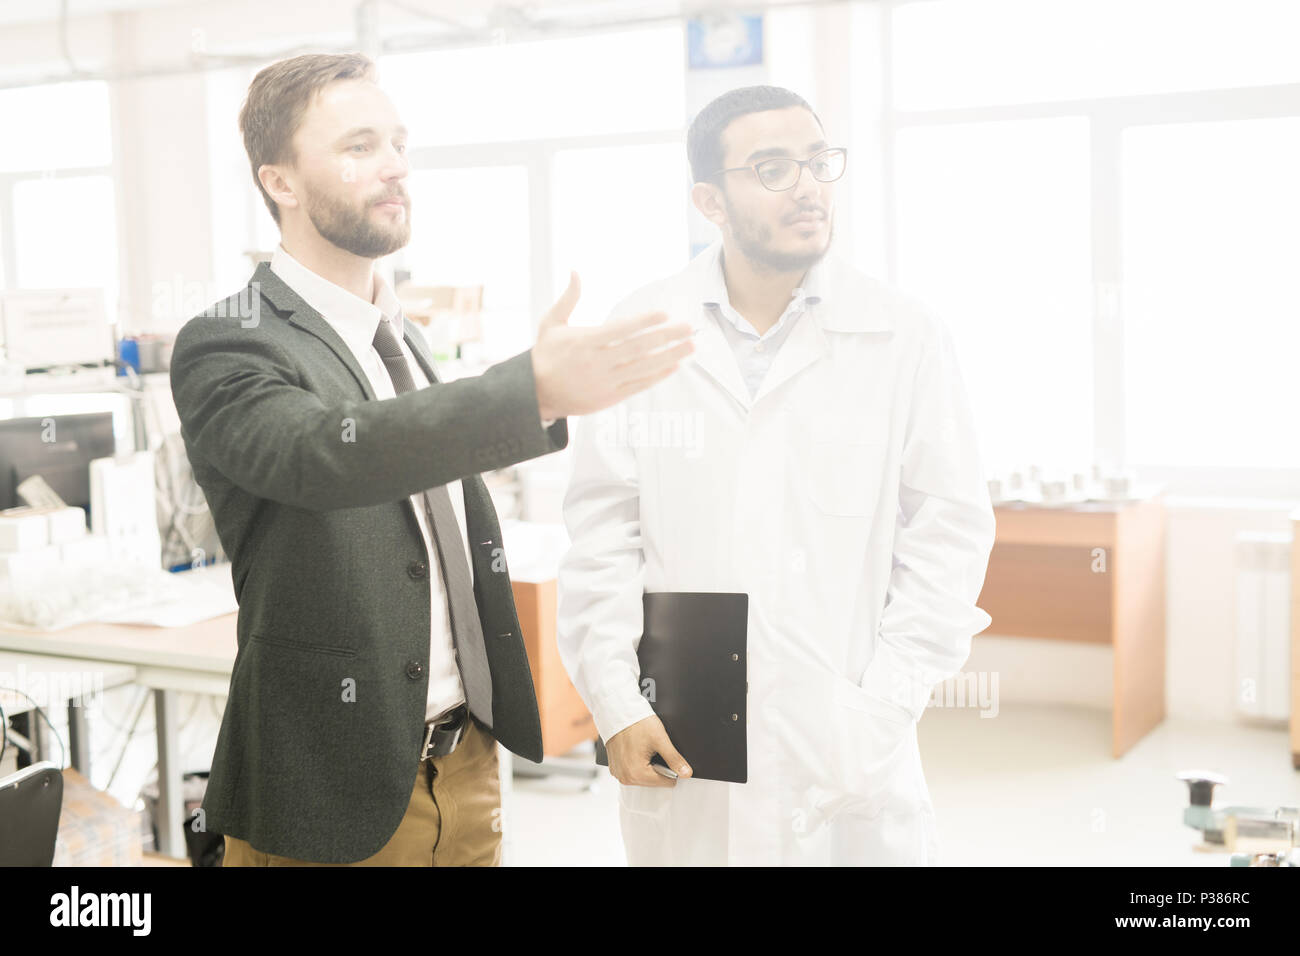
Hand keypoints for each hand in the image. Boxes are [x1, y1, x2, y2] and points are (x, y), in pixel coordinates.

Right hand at [530, 271, 695, 418]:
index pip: (620, 330)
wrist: (535, 394)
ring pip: (643, 368)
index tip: (663, 314)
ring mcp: (605, 382)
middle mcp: (596, 362)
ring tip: (690, 346)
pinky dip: (657, 376)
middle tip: (688, 327)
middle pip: (638, 348)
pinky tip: (674, 365)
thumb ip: (568, 298)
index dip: (643, 322)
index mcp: (584, 342)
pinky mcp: (609, 398)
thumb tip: (575, 271)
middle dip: (666, 337)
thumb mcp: (551, 324)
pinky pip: (638, 386)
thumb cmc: (545, 355)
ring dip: (669, 356)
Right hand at [605, 714, 691, 787]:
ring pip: (644, 778)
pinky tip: (636, 751)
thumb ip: (675, 759)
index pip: (666, 782)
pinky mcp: (615, 768)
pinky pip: (632, 772)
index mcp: (637, 773)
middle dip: (658, 767)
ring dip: (647, 766)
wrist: (619, 713)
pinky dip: (637, 764)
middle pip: (654, 781)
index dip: (670, 767)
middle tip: (652, 749)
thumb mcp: (660, 740)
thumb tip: (686, 773)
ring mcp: (618, 773)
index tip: (663, 754)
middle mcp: (625, 777)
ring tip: (643, 749)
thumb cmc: (637, 723)